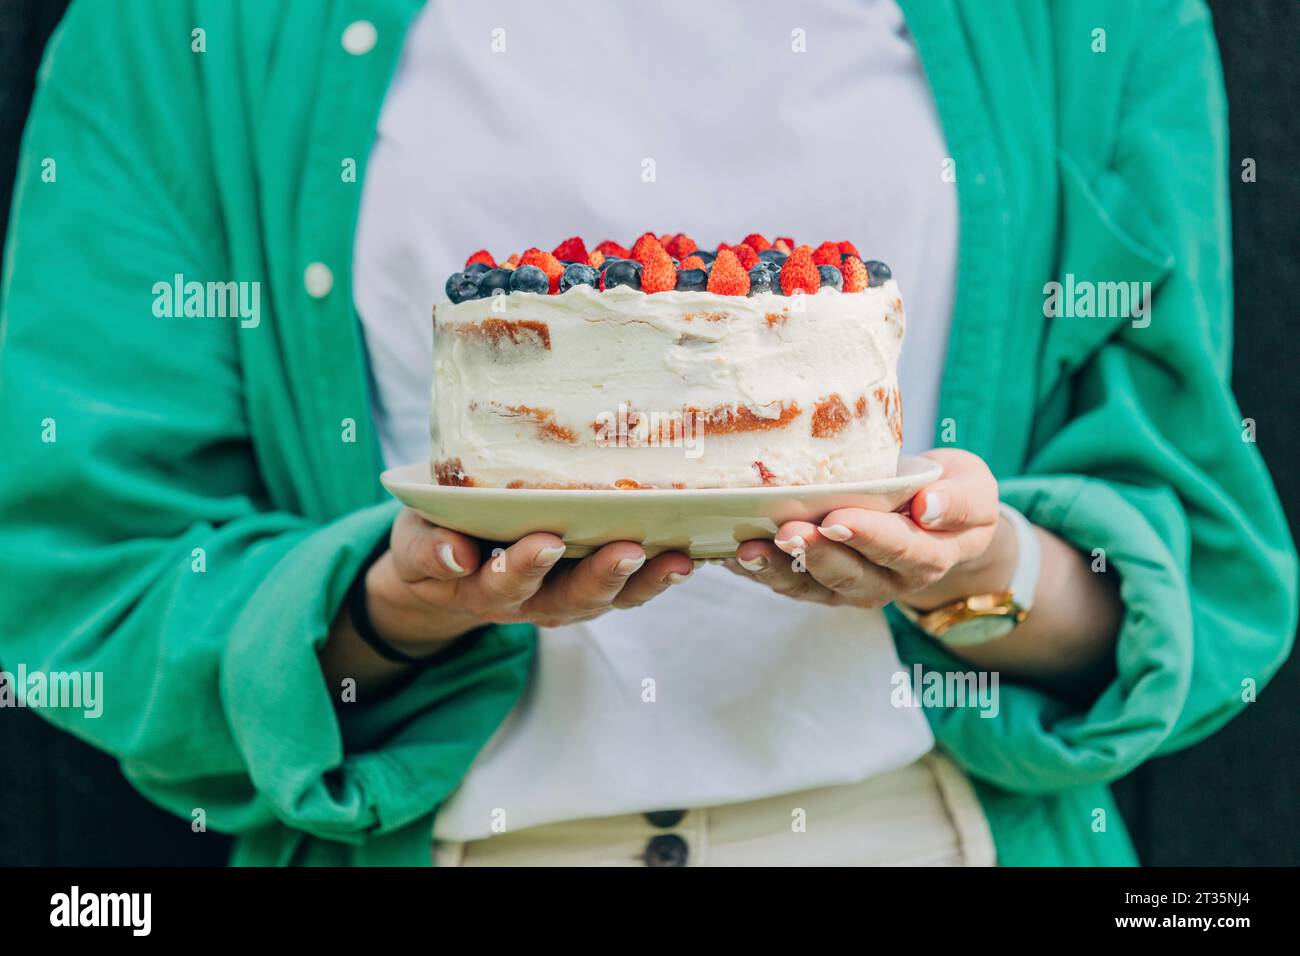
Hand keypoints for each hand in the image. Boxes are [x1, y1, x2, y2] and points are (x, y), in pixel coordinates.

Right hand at [363, 508, 692, 658]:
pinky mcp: (590, 587)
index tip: (543, 541)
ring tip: (677, 560)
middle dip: (600, 576)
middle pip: (569, 599)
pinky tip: (690, 555)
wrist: (446, 564)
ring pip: (608, 599)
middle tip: (628, 550)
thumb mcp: (413, 543)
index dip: (524, 567)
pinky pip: (629, 589)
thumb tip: (453, 554)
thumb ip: (427, 551)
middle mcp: (530, 602)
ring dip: (644, 581)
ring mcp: (564, 598)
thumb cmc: (432, 540)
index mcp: (481, 588)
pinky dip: (658, 577)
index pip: (504, 582)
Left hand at [723, 448, 1007, 609]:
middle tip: (788, 531)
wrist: (935, 518)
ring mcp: (849, 587)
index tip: (838, 519)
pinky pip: (785, 583)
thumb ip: (960, 502)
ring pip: (810, 588)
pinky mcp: (817, 584)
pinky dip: (756, 569)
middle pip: (849, 576)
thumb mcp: (974, 490)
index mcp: (928, 557)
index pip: (899, 550)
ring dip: (777, 569)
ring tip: (748, 549)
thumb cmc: (952, 496)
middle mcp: (887, 581)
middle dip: (816, 554)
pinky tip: (729, 551)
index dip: (868, 537)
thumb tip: (930, 508)